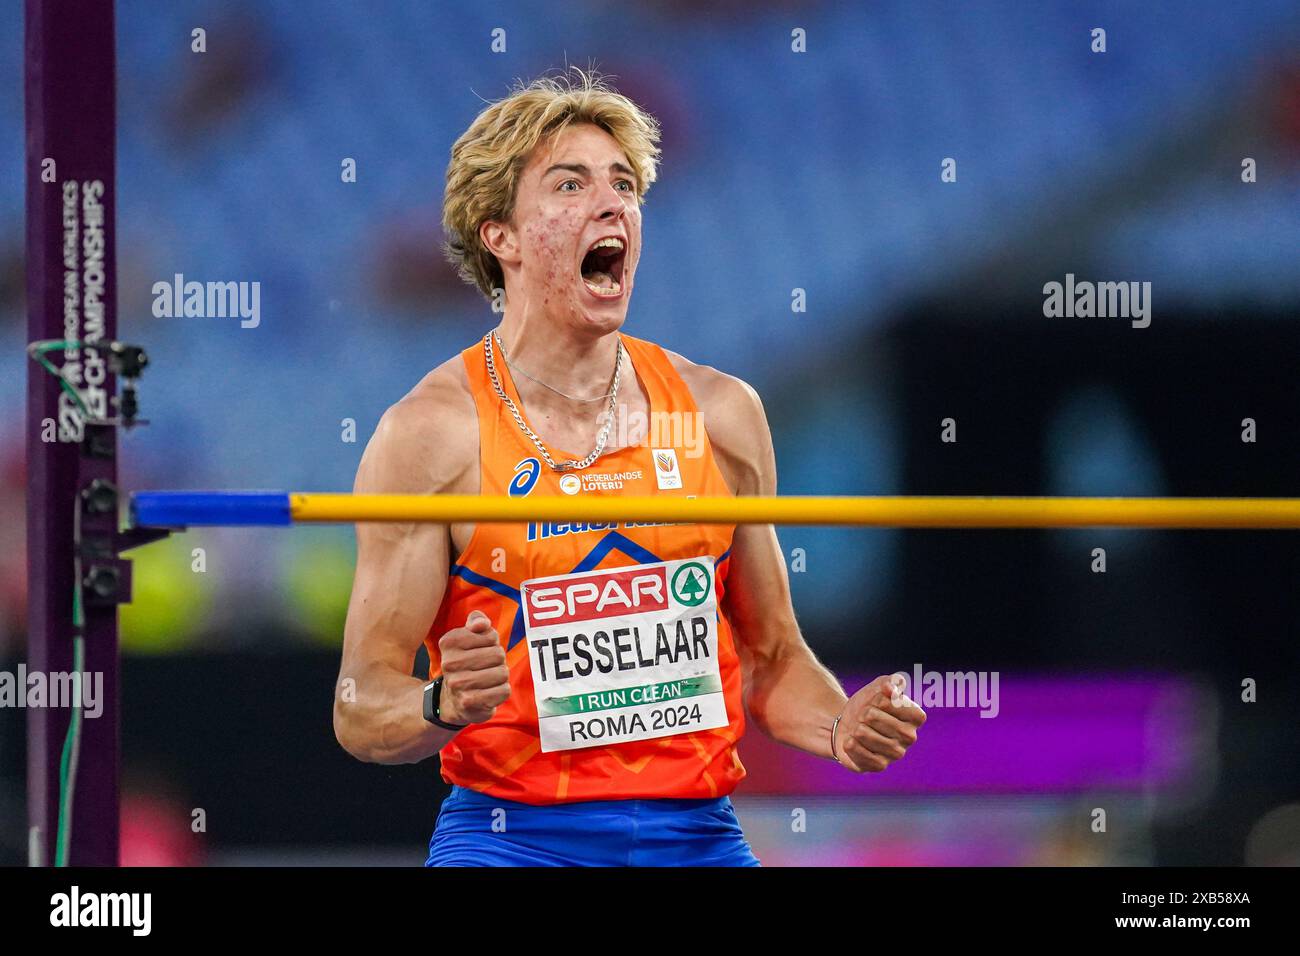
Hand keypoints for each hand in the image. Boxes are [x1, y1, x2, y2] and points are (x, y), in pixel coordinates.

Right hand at [436, 610, 510, 725]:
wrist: (452, 699)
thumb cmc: (467, 662)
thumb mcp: (469, 637)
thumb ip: (477, 621)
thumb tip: (481, 624)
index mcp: (449, 642)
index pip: (491, 636)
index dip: (493, 643)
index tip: (481, 650)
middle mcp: (449, 663)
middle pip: (498, 654)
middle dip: (498, 661)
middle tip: (486, 667)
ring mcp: (458, 684)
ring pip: (502, 673)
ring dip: (500, 676)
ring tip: (487, 679)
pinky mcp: (469, 702)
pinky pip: (503, 691)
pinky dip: (502, 691)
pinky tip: (489, 692)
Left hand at [833, 673, 925, 772]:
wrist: (847, 725)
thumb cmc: (868, 704)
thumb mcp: (879, 687)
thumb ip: (890, 681)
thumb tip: (890, 688)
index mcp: (916, 717)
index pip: (894, 702)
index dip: (878, 699)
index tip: (877, 702)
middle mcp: (910, 737)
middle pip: (872, 716)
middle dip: (862, 713)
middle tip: (864, 717)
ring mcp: (896, 753)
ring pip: (863, 733)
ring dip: (855, 728)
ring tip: (859, 730)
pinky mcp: (879, 766)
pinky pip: (859, 752)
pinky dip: (850, 744)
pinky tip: (852, 742)